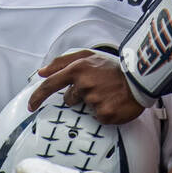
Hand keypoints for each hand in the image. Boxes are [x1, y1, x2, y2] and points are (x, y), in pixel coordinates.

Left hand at [28, 49, 144, 124]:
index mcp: (78, 68)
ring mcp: (94, 100)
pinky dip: (103, 111)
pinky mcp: (104, 113)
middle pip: (69, 99)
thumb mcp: (88, 56)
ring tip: (108, 93)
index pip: (51, 84)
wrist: (140, 79)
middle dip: (79, 95)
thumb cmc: (113, 67)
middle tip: (98, 87)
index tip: (31, 105)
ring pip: (84, 107)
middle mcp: (84, 84)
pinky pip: (96, 117)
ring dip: (93, 102)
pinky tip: (113, 102)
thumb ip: (62, 62)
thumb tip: (42, 72)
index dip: (38, 96)